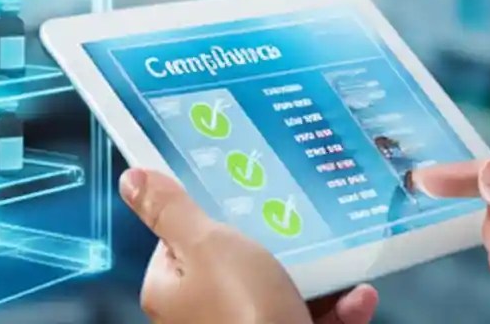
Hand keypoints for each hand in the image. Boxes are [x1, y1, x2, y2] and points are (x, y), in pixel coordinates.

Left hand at [120, 168, 378, 323]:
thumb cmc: (244, 314)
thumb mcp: (207, 245)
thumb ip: (173, 211)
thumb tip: (132, 179)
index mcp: (172, 290)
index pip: (181, 240)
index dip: (210, 216)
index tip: (241, 195)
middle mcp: (203, 315)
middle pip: (238, 262)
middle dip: (276, 243)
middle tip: (299, 221)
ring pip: (283, 291)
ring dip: (319, 275)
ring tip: (339, 260)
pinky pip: (313, 318)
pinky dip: (338, 308)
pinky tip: (357, 296)